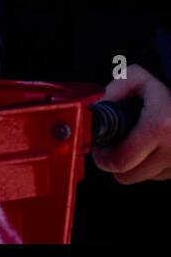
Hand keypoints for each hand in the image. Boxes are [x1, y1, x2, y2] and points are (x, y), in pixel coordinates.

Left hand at [93, 64, 170, 183]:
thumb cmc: (167, 89)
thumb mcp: (138, 79)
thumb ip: (112, 90)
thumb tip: (94, 109)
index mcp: (160, 126)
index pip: (119, 161)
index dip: (102, 157)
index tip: (100, 150)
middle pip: (127, 176)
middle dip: (115, 163)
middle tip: (114, 149)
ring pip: (144, 178)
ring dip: (136, 165)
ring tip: (138, 145)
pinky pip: (160, 177)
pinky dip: (153, 167)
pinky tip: (154, 149)